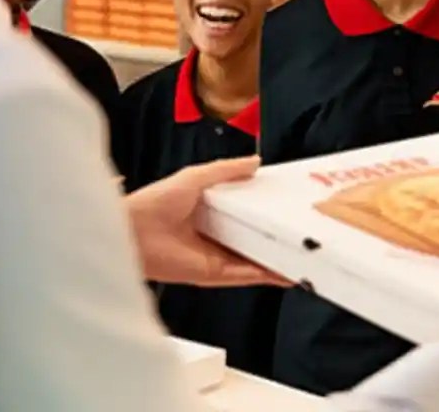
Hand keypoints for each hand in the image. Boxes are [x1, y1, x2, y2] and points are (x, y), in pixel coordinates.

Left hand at [126, 155, 289, 287]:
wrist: (132, 232)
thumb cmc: (154, 203)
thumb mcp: (196, 177)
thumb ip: (226, 170)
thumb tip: (255, 162)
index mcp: (209, 213)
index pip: (245, 214)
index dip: (266, 211)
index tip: (288, 208)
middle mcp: (214, 237)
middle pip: (254, 240)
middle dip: (277, 238)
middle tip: (304, 233)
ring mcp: (216, 257)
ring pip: (256, 261)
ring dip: (279, 261)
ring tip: (306, 257)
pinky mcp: (215, 274)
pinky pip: (247, 275)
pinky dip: (269, 276)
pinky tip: (288, 274)